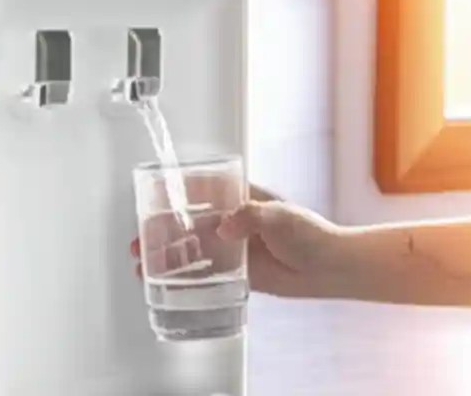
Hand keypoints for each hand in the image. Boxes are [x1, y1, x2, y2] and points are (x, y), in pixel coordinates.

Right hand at [130, 184, 346, 297]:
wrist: (329, 268)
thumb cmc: (312, 233)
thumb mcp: (280, 216)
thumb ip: (250, 217)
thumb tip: (224, 227)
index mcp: (240, 197)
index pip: (199, 190)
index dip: (173, 194)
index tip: (151, 199)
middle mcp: (232, 220)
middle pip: (187, 221)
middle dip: (161, 229)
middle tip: (140, 240)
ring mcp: (232, 246)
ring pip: (191, 247)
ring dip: (167, 253)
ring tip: (144, 262)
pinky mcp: (236, 270)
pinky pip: (204, 271)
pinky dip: (184, 275)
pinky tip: (167, 280)